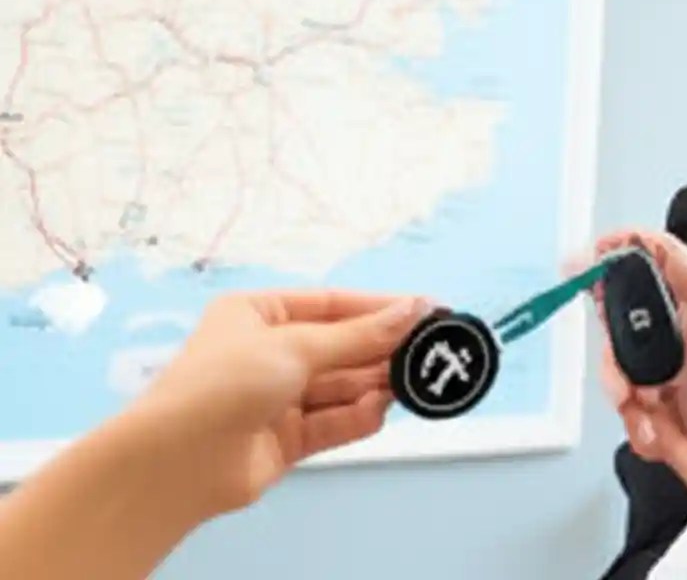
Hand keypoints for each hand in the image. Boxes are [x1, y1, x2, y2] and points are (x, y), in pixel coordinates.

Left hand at [134, 290, 427, 517]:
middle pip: (340, 347)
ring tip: (410, 383)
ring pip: (339, 386)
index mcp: (258, 314)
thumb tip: (414, 310)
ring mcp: (276, 398)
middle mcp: (268, 353)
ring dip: (372, 385)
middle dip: (380, 350)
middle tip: (429, 351)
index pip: (332, 304)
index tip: (426, 311)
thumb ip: (360, 335)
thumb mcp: (296, 346)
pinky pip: (330, 422)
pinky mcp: (284, 440)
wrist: (176, 463)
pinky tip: (379, 411)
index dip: (380, 308)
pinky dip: (356, 417)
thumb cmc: (224, 383)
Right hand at [590, 233, 686, 549]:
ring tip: (664, 439)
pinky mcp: (678, 419)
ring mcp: (686, 381)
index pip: (670, 262)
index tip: (590, 255)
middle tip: (625, 391)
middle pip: (631, 325)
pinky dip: (656, 443)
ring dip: (638, 415)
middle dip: (616, 360)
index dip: (625, 248)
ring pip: (628, 380)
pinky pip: (641, 423)